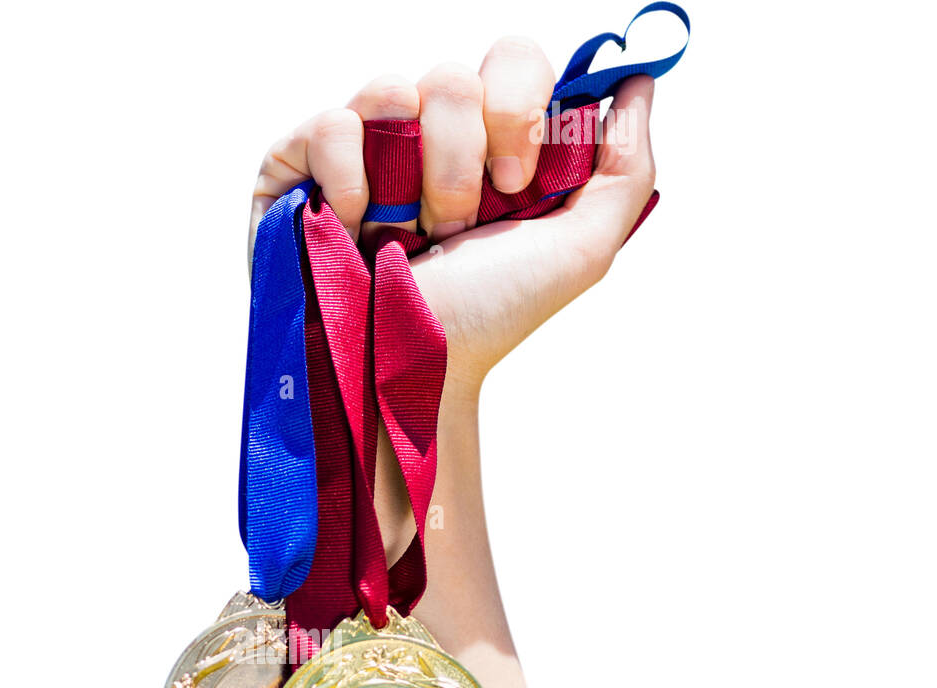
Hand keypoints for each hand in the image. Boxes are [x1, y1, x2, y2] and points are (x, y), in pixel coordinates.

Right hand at [249, 38, 657, 388]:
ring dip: (414, 177)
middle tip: (461, 225)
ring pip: (392, 90)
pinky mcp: (298, 169)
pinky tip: (356, 229)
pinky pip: (329, 125)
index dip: (519, 108)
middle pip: (454, 75)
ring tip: (408, 238)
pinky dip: (350, 177)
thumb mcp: (580, 251)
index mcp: (486, 141)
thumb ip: (625, 165)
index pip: (510, 62)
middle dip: (465, 158)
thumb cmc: (487, 319)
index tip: (517, 184)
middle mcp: (422, 135)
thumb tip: (640, 81)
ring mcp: (360, 148)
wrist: (414, 373)